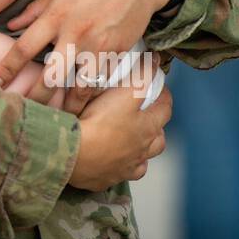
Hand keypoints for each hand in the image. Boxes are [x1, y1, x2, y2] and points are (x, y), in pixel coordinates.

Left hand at [0, 0, 172, 113]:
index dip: (7, 68)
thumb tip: (10, 24)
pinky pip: (102, 82)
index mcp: (55, 16)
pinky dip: (94, 96)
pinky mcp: (118, 54)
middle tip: (24, 116)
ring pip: (79, 89)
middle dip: (35, 100)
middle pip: (50, 77)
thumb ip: (34, 9)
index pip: (23, 47)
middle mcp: (74, 35)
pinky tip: (86, 107)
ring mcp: (98, 47)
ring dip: (67, 108)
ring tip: (58, 122)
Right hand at [68, 57, 170, 190]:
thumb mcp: (124, 92)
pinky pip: (122, 174)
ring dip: (142, 149)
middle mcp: (141, 149)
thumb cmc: (99, 121)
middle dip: (155, 126)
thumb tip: (155, 60)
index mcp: (147, 127)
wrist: (73, 152)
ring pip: (143, 159)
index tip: (158, 88)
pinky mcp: (108, 178)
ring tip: (132, 140)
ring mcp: (126, 167)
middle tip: (144, 115)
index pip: (165, 108)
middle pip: (159, 139)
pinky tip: (115, 160)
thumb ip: (141, 76)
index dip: (163, 95)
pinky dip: (122, 166)